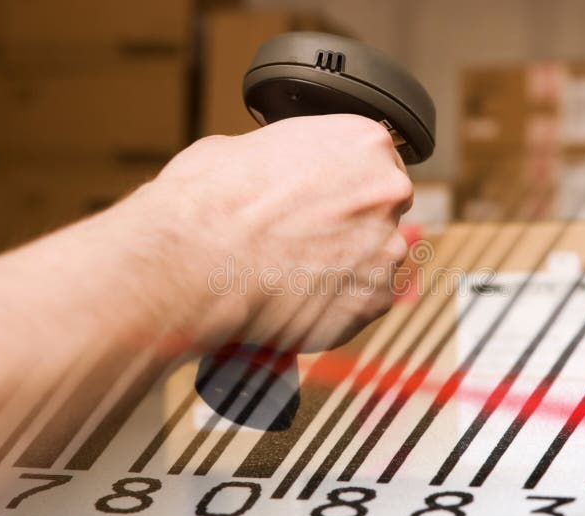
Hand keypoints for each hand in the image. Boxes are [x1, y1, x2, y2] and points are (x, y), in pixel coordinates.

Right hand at [133, 114, 413, 352]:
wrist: (197, 263)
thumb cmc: (210, 202)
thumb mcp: (239, 149)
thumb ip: (281, 158)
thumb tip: (272, 171)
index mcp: (362, 140)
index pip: (376, 164)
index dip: (347, 186)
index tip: (325, 202)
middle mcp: (387, 190)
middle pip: (384, 211)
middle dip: (353, 225)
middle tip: (307, 240)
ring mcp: (387, 248)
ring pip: (376, 260)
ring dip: (346, 268)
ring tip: (294, 275)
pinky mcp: (375, 299)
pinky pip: (364, 302)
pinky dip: (338, 306)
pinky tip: (299, 301)